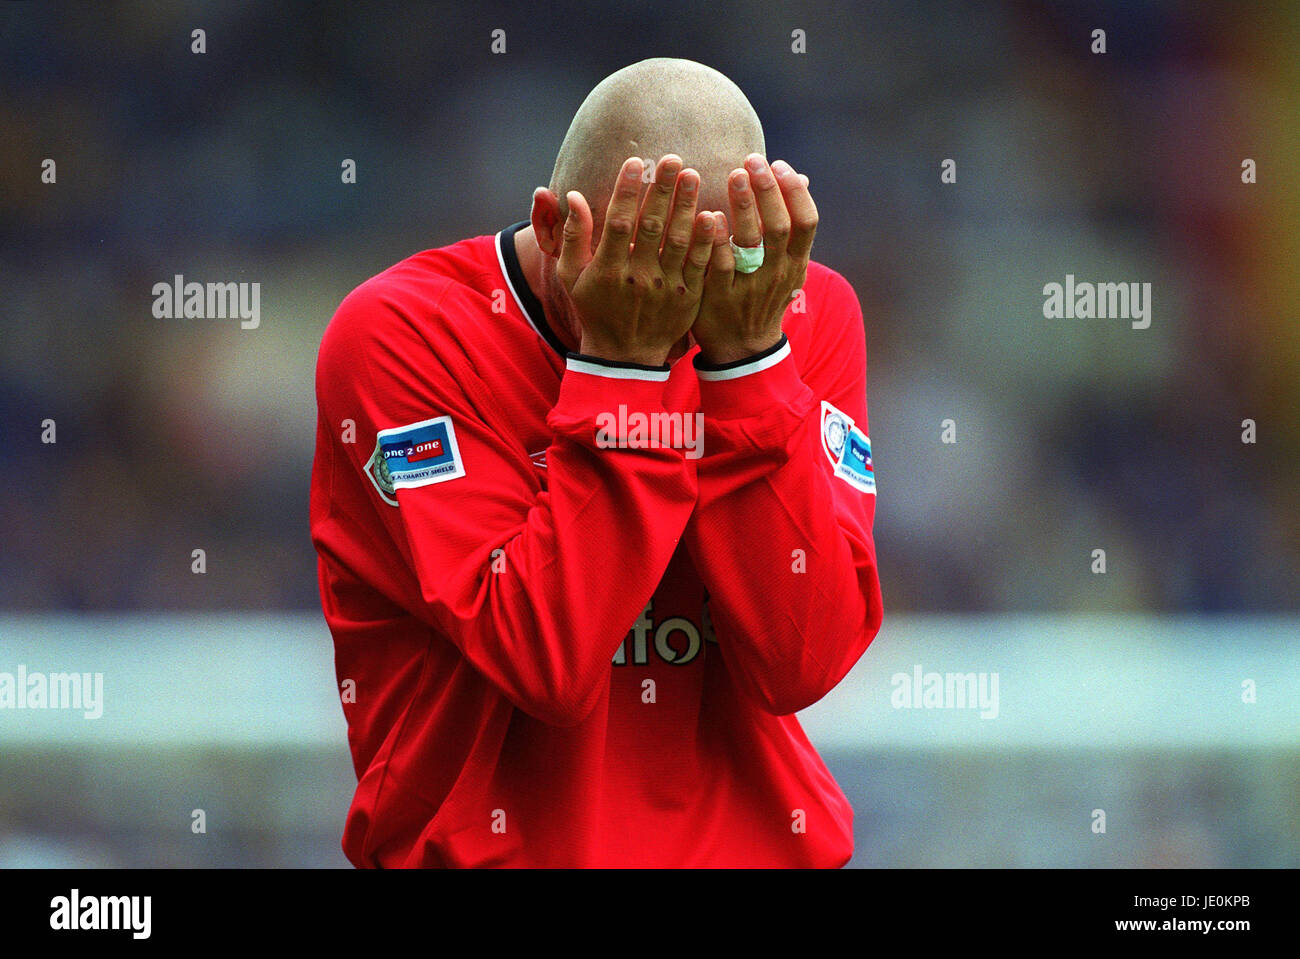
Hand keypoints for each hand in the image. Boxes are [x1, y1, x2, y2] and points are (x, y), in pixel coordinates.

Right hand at [556, 155, 718, 366]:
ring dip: (686, 206)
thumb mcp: (571, 276)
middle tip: (672, 158)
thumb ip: (573, 236)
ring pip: (679, 241)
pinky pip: (699, 264)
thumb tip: (572, 195)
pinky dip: (707, 240)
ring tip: (693, 175)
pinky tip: (712, 213)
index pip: (618, 223)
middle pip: (652, 226)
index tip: (635, 161)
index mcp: (608, 270)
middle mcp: (637, 277)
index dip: (627, 191)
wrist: (625, 354)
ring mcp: (665, 288)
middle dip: (661, 190)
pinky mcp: (687, 297)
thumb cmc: (595, 308)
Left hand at [692, 155, 816, 364]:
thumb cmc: (763, 297)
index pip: (806, 222)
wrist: (743, 347)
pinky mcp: (721, 296)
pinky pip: (720, 264)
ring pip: (751, 242)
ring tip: (734, 175)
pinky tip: (710, 214)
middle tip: (752, 160)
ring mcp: (749, 287)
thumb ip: (792, 227)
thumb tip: (802, 178)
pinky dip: (717, 238)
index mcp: (795, 264)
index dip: (794, 191)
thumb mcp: (787, 267)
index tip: (778, 164)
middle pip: (780, 226)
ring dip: (744, 206)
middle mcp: (777, 275)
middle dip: (768, 190)